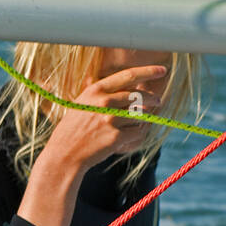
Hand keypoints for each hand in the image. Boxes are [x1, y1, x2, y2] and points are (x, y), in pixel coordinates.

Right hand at [42, 63, 168, 175]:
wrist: (64, 155)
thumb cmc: (72, 130)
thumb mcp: (82, 105)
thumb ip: (102, 95)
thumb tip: (128, 91)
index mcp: (95, 91)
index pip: (128, 76)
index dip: (148, 72)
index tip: (161, 71)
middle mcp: (104, 102)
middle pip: (139, 95)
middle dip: (153, 98)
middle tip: (158, 100)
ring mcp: (111, 119)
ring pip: (140, 114)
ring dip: (143, 118)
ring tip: (136, 123)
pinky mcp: (116, 137)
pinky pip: (138, 132)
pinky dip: (137, 134)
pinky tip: (128, 136)